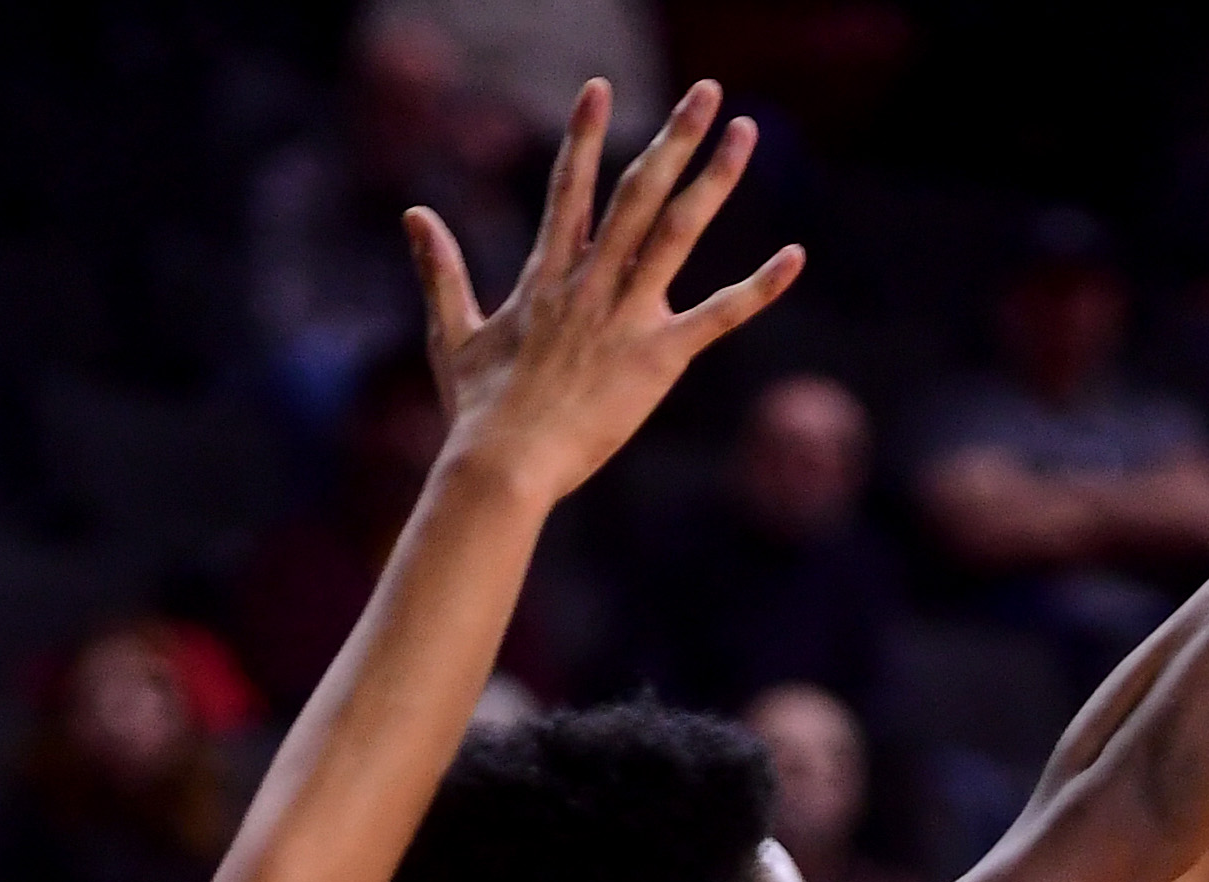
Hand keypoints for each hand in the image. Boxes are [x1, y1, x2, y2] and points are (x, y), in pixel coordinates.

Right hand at [409, 77, 801, 508]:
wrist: (503, 465)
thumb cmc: (476, 413)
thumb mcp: (453, 336)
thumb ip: (440, 271)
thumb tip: (413, 215)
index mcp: (547, 277)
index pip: (571, 190)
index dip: (584, 136)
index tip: (599, 88)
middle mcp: (591, 283)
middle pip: (638, 192)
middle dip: (673, 137)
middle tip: (706, 89)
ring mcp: (626, 316)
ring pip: (678, 231)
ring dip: (715, 178)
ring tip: (745, 131)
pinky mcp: (657, 359)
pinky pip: (718, 316)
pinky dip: (759, 288)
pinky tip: (795, 255)